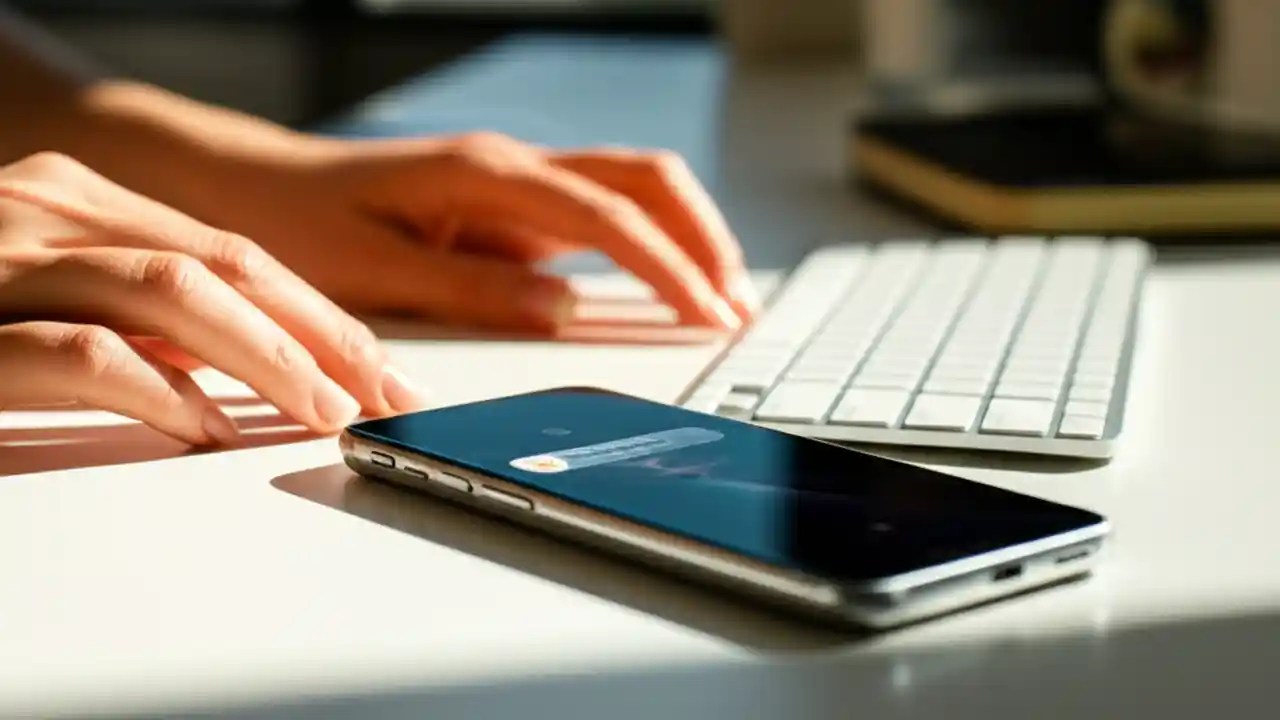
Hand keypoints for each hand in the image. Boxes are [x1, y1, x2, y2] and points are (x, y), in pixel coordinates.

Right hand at [0, 152, 425, 445]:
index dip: (323, 316)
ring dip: (267, 359)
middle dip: (321, 336)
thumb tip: (257, 362)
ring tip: (322, 412)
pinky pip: (84, 351)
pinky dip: (158, 392)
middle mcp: (52, 211)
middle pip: (229, 266)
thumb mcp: (59, 294)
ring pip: (175, 292)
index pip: (241, 254)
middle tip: (380, 398)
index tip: (384, 373)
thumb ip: (145, 314)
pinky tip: (205, 429)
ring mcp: (5, 259)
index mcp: (85, 200)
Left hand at [187, 133, 756, 330]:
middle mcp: (513, 169)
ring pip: (633, 191)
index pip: (606, 217)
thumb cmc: (300, 221)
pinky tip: (668, 284)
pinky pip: (601, 218)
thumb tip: (564, 312)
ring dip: (685, 238)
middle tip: (735, 305)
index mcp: (485, 174)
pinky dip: (648, 247)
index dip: (668, 266)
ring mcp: (518, 186)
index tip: (708, 314)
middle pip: (643, 180)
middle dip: (702, 238)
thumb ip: (473, 291)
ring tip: (722, 297)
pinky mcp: (514, 210)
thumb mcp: (376, 270)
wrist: (258, 187)